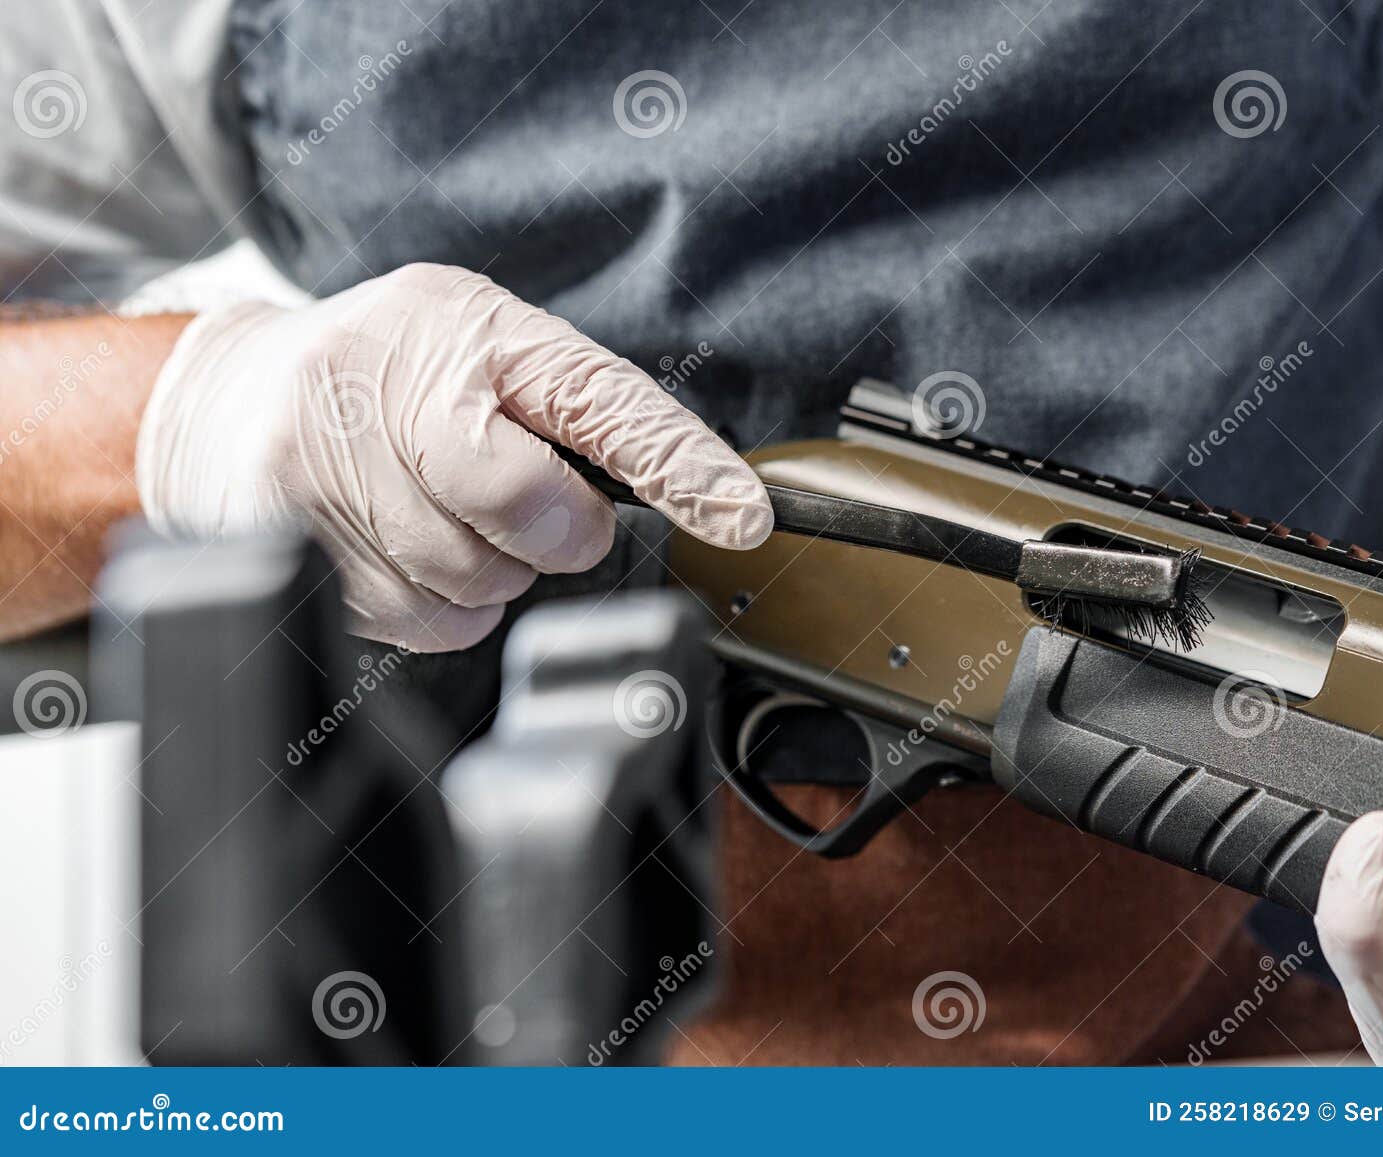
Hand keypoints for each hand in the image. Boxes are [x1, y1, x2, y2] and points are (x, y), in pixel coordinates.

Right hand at [136, 263, 772, 650]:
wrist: (224, 402)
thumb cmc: (380, 368)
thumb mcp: (476, 338)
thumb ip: (570, 403)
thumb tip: (682, 490)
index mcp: (465, 329)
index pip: (596, 401)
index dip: (680, 466)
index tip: (744, 516)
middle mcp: (390, 392)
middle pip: (537, 517)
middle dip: (557, 532)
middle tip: (526, 501)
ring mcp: (332, 474)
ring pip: (484, 586)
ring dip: (489, 568)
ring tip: (438, 507)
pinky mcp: (296, 551)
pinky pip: (429, 625)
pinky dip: (439, 602)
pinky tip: (399, 543)